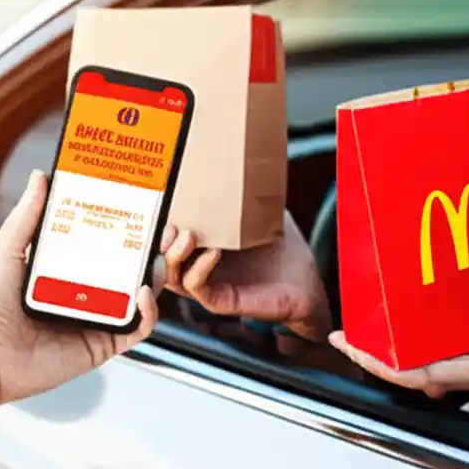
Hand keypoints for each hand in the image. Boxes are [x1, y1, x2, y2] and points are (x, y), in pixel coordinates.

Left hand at [0, 170, 161, 405]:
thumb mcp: (7, 250)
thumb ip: (27, 216)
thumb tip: (39, 178)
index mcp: (64, 272)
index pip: (101, 246)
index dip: (120, 229)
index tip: (133, 208)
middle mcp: (84, 295)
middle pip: (127, 269)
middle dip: (146, 250)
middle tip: (155, 231)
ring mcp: (96, 319)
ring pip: (140, 297)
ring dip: (154, 277)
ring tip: (155, 258)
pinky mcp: (103, 344)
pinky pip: (137, 328)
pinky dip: (148, 311)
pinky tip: (142, 293)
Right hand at [160, 210, 330, 341]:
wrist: (306, 284)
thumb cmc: (285, 254)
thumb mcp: (264, 217)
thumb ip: (249, 198)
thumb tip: (241, 168)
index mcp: (207, 244)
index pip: (173, 236)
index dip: (165, 223)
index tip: (166, 206)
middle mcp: (202, 266)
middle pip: (164, 256)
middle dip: (162, 239)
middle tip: (172, 223)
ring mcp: (209, 284)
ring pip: (172, 275)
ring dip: (174, 254)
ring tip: (188, 235)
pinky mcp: (219, 300)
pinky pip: (197, 287)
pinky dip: (199, 269)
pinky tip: (213, 252)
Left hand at [329, 329, 468, 451]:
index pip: (416, 374)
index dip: (382, 363)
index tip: (351, 347)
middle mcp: (464, 381)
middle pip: (405, 370)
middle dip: (373, 355)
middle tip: (341, 334)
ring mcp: (467, 375)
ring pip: (417, 363)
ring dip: (390, 348)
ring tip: (362, 325)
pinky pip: (437, 354)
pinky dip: (417, 340)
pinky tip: (404, 324)